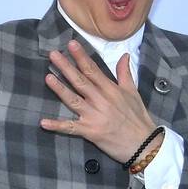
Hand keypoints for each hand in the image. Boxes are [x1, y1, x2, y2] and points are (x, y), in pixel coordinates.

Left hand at [40, 39, 159, 163]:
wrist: (145, 144)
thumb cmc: (138, 118)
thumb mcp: (133, 92)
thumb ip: (125, 73)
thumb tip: (124, 55)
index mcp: (111, 90)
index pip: (93, 70)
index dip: (81, 57)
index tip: (70, 44)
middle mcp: (101, 100)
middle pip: (80, 81)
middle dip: (66, 67)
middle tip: (53, 54)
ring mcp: (94, 116)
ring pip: (73, 100)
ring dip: (60, 89)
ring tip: (47, 77)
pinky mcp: (90, 131)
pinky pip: (71, 128)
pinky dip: (57, 126)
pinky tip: (43, 122)